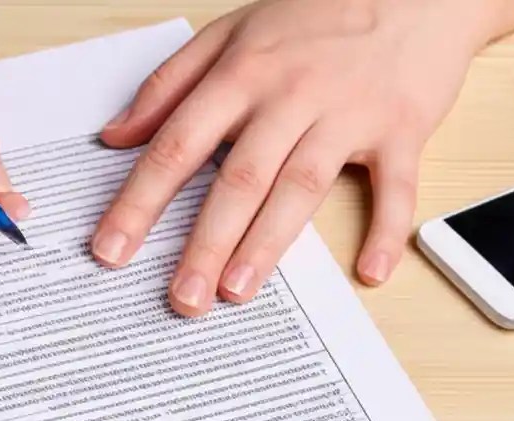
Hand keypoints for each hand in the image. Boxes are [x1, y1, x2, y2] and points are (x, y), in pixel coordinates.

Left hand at [91, 0, 491, 315]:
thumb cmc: (318, 13)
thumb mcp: (231, 31)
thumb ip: (169, 84)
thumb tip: (116, 135)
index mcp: (242, 74)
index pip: (177, 145)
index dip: (140, 201)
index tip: (111, 250)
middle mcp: (290, 96)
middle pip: (238, 179)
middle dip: (204, 244)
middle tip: (182, 299)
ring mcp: (347, 114)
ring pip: (300, 187)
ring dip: (267, 244)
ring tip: (236, 292)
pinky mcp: (401, 129)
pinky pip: (395, 187)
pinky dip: (385, 229)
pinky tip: (370, 273)